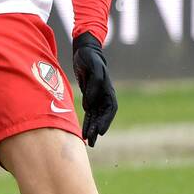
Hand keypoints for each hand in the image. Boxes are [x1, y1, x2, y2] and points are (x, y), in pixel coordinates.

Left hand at [72, 31, 117, 146]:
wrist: (84, 51)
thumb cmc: (90, 58)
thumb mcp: (93, 67)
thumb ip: (94, 85)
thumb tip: (89, 103)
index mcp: (108, 91)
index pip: (110, 110)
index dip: (106, 121)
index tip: (100, 132)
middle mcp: (104, 97)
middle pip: (102, 117)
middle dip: (97, 129)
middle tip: (92, 142)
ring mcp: (97, 98)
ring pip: (95, 117)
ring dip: (91, 129)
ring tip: (87, 142)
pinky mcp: (89, 98)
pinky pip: (89, 113)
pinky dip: (86, 122)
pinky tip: (83, 132)